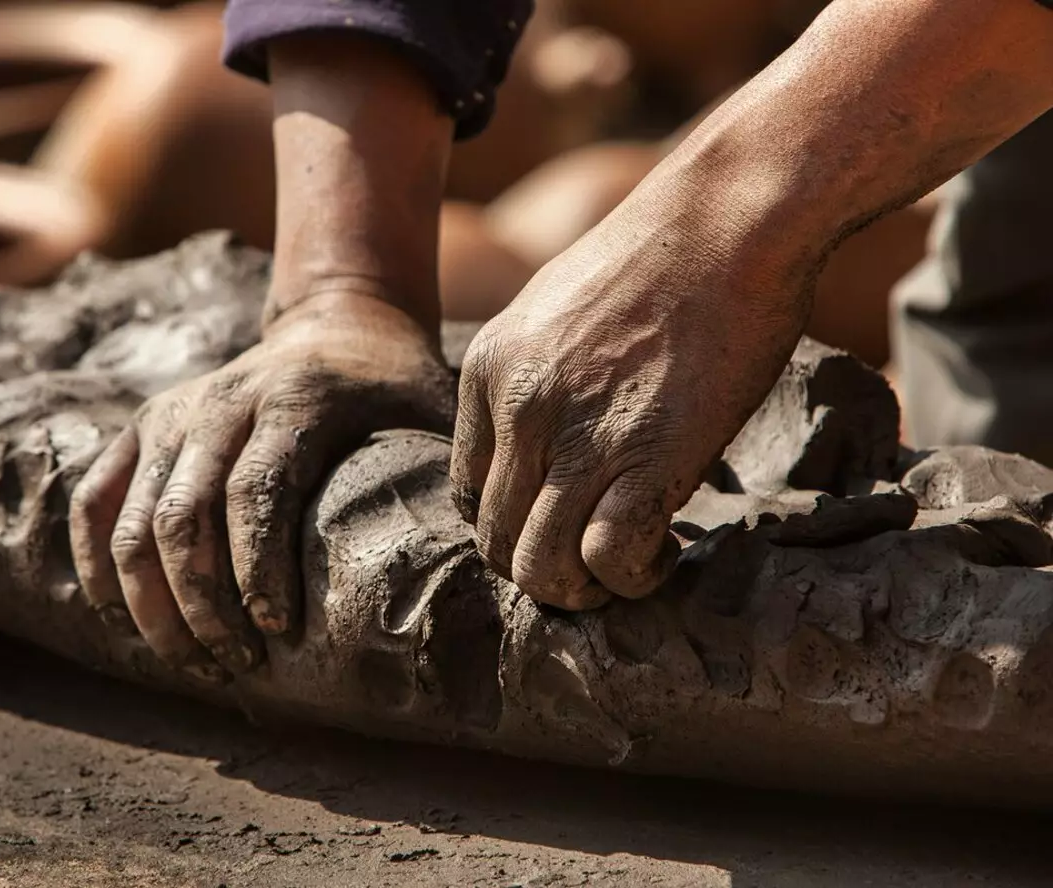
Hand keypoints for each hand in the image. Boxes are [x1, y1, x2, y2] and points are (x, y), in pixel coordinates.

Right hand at [70, 294, 454, 674]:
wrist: (337, 321)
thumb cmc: (395, 385)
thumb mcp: (434, 412)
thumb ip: (451, 473)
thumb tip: (478, 562)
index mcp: (295, 401)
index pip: (256, 494)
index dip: (257, 572)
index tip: (277, 633)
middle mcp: (221, 402)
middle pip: (182, 519)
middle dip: (202, 607)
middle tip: (237, 665)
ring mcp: (173, 413)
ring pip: (132, 522)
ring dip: (154, 605)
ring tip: (195, 661)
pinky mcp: (143, 425)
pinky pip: (96, 499)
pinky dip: (98, 562)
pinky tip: (121, 613)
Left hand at [450, 174, 810, 610]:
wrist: (727, 217)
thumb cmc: (656, 257)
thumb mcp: (552, 305)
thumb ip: (529, 374)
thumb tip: (536, 437)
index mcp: (487, 372)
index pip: (468, 493)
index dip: (512, 525)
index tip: (558, 522)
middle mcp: (518, 409)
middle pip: (496, 541)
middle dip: (542, 570)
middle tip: (592, 563)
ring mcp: (578, 435)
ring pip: (541, 567)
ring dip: (580, 590)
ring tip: (622, 570)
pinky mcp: (646, 456)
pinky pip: (609, 556)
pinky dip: (631, 577)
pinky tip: (661, 556)